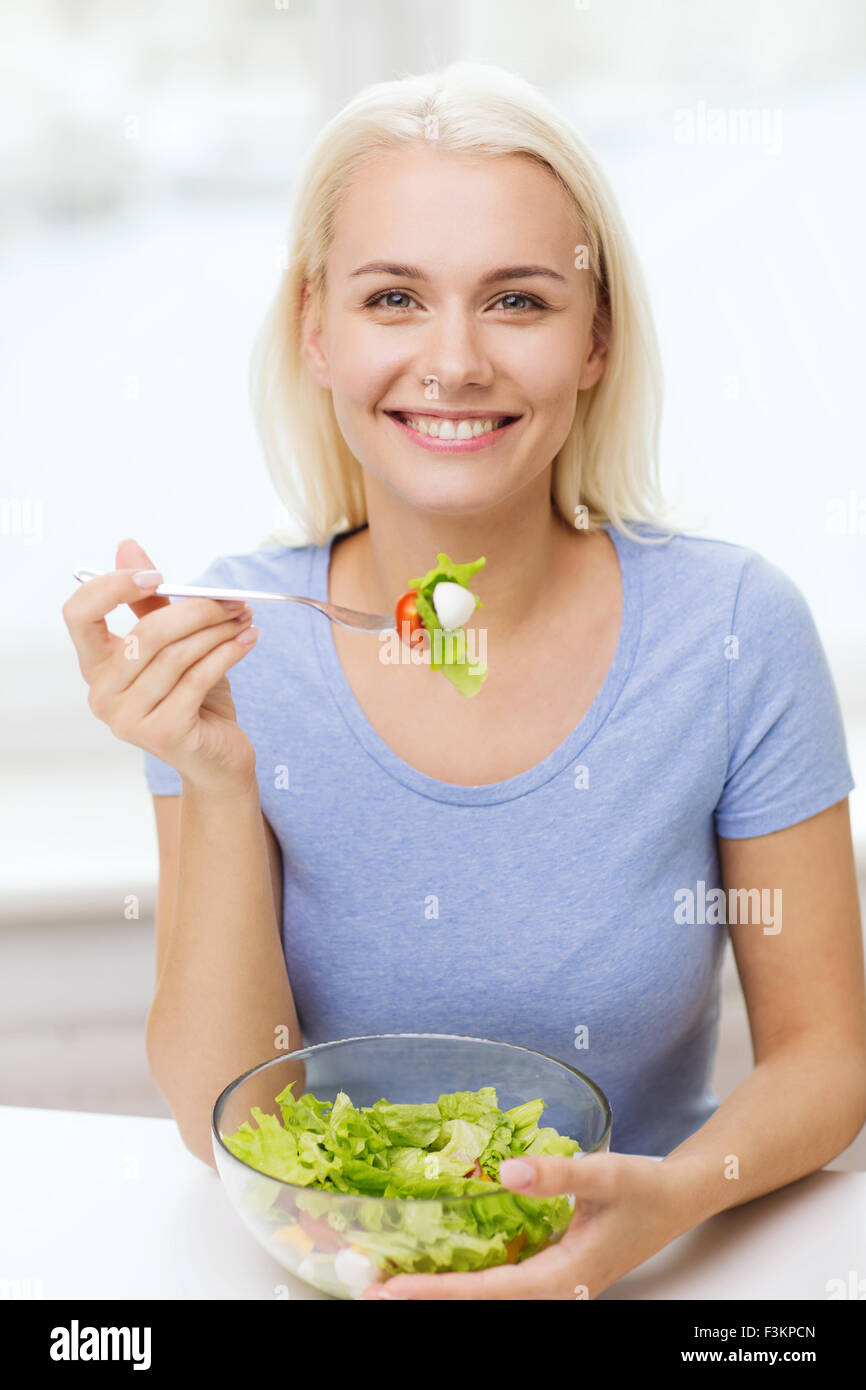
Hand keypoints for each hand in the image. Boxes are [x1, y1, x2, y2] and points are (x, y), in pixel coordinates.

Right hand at [62, 537, 259, 795]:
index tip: (156, 575)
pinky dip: (227, 654)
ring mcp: (127, 720)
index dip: (112, 587)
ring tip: (244, 618)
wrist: (217, 757)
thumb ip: (150, 601)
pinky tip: (248, 640)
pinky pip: (197, 679)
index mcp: (95, 667)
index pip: (79, 615)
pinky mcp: (163, 734)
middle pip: (145, 633)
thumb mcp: (173, 644)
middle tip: (232, 600)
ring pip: (176, 655)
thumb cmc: (194, 698)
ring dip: (218, 630)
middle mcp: (102, 695)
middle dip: (195, 609)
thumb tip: (127, 547)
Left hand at [361, 1151, 682, 1300]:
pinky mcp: (546, 1270)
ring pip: (484, 1295)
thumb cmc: (647, 1189)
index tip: (392, 1290)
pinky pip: (496, 1280)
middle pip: (477, 1303)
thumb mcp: (607, 1175)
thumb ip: (560, 1173)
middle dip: (424, 1295)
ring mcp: (548, 1284)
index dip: (438, 1292)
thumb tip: (506, 1171)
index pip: (488, 1293)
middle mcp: (551, 1290)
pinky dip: (460, 1275)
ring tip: (386, 1279)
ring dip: (438, 1287)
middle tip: (366, 1289)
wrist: (678, 1199)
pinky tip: (434, 1260)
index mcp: (563, 1279)